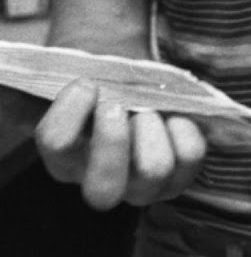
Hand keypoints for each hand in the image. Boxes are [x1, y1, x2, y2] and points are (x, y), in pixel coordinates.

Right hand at [35, 79, 206, 210]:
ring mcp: (140, 185)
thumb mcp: (84, 65)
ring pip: (153, 172)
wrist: (139, 83)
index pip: (56, 144)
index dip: (70, 112)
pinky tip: (174, 114)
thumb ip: (75, 68)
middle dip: (113, 142)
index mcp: (64, 153)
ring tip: (150, 108)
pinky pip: (189, 157)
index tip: (86, 84)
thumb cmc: (107, 77)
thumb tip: (87, 71)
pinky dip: (184, 129)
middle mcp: (99, 179)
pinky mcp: (177, 176)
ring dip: (153, 131)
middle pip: (102, 191)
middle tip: (116, 105)